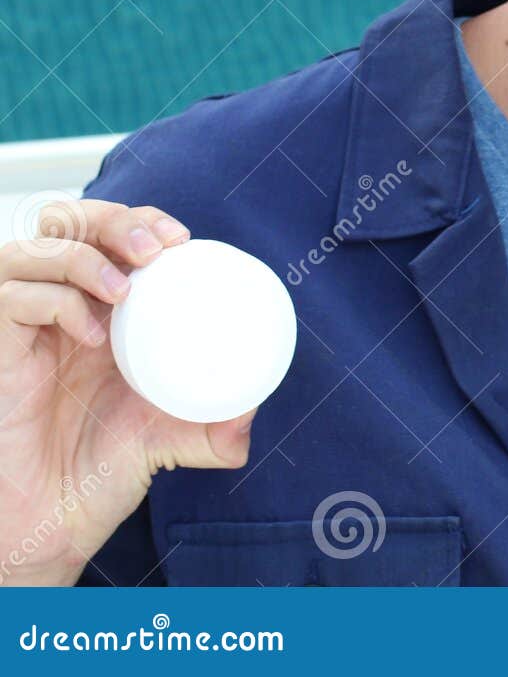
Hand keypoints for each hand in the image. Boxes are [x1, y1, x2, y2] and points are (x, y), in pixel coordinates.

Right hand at [0, 200, 253, 585]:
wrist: (51, 522)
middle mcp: (59, 308)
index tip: (182, 239)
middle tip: (154, 250)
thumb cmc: (104, 470)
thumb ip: (216, 430)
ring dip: (83, 254)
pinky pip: (11, 298)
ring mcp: (22, 328)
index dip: (141, 219)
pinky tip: (90, 333)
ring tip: (123, 289)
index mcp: (101, 312)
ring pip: (30, 247)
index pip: (109, 233)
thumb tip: (250, 417)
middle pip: (67, 221)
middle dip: (112, 218)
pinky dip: (54, 300)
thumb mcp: (174, 441)